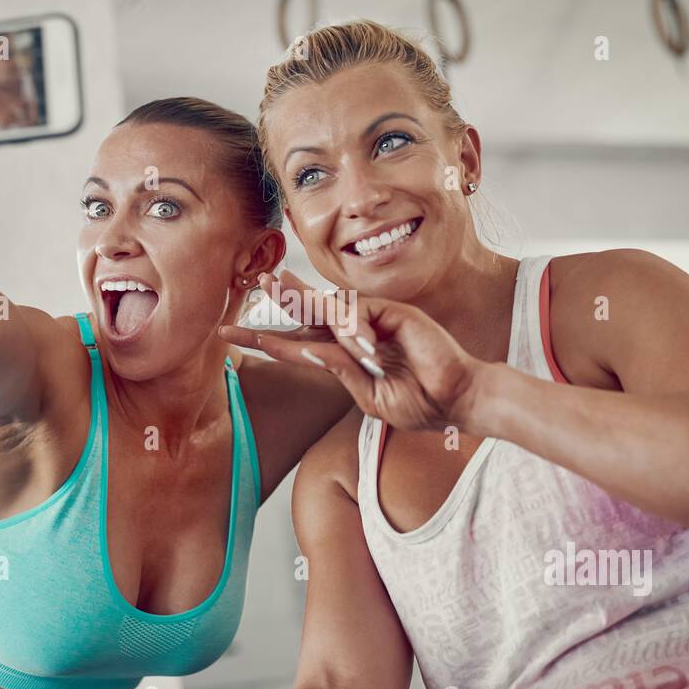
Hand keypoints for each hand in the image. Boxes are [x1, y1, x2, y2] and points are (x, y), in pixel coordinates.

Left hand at [218, 270, 487, 432]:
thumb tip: (310, 350)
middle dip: (279, 300)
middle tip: (252, 285)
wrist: (458, 401)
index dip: (267, 338)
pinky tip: (359, 343)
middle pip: (308, 314)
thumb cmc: (421, 403)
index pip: (300, 343)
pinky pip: (360, 314)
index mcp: (347, 357)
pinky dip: (352, 326)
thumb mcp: (371, 399)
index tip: (231, 336)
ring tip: (273, 285)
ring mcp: (375, 322)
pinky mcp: (394, 313)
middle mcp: (356, 335)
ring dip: (301, 299)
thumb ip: (342, 373)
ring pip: (328, 308)